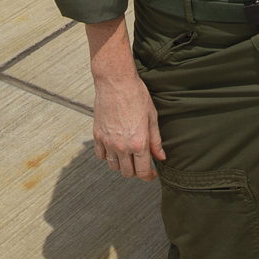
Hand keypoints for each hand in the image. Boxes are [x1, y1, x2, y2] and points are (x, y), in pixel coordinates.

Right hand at [91, 60, 164, 179]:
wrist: (115, 82)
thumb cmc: (136, 96)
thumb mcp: (152, 117)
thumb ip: (156, 141)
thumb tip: (160, 157)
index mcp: (138, 143)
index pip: (142, 172)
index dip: (148, 176)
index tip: (151, 174)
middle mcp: (122, 146)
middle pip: (127, 173)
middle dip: (136, 171)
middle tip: (141, 163)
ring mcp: (107, 142)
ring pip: (114, 166)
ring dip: (122, 165)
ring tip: (128, 155)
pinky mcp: (97, 135)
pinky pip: (101, 155)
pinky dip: (107, 156)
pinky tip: (114, 148)